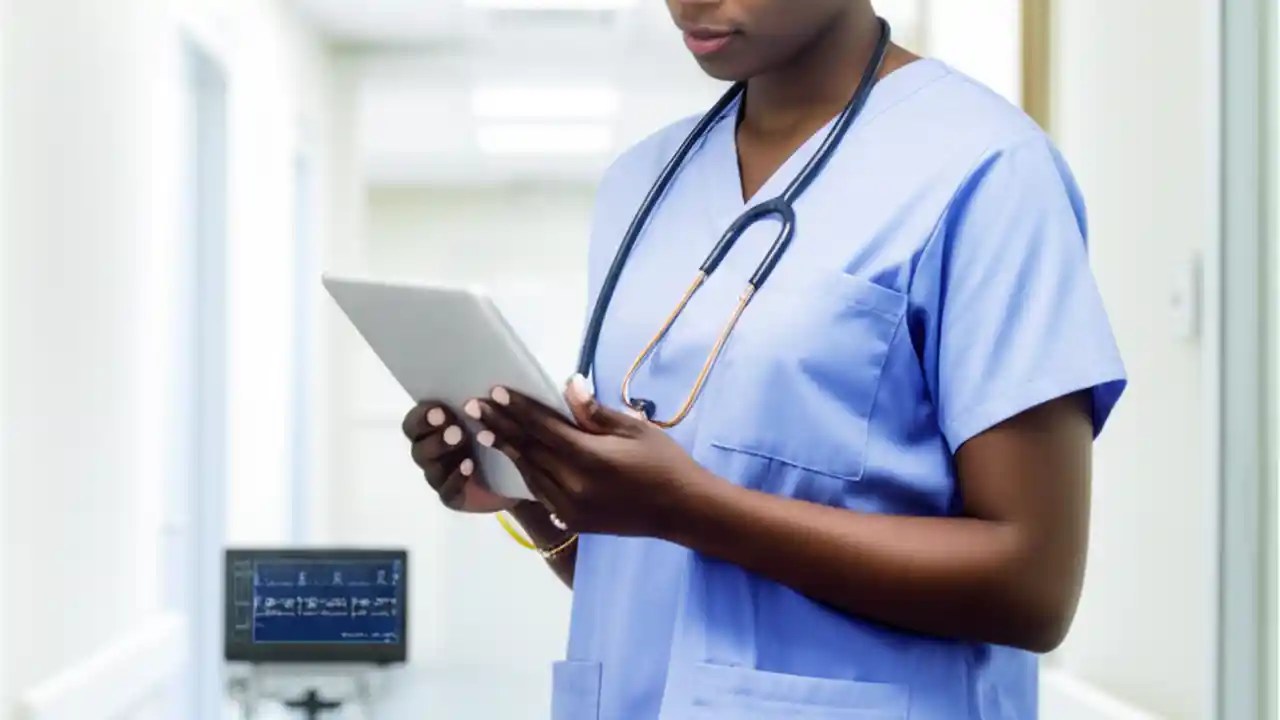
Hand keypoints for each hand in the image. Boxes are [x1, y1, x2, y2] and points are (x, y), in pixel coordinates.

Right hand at [402, 402, 517, 512]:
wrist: (515, 473)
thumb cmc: (495, 436)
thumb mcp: (488, 415)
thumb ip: (477, 403)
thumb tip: (482, 385)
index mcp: (432, 430)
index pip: (414, 422)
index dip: (423, 416)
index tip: (440, 409)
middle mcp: (430, 453)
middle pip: (417, 445)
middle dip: (433, 434)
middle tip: (454, 427)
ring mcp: (439, 477)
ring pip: (430, 467)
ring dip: (443, 450)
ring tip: (461, 438)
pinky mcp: (452, 497)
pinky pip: (448, 491)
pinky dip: (456, 478)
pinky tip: (469, 466)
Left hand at [464, 375, 718, 536]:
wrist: (682, 510)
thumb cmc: (663, 462)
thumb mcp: (635, 429)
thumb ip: (595, 412)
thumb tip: (568, 385)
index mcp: (589, 458)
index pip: (543, 428)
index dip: (518, 408)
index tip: (495, 392)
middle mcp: (573, 485)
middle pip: (529, 450)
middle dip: (501, 425)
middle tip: (474, 407)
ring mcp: (570, 507)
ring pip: (530, 473)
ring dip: (507, 449)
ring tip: (485, 430)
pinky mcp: (574, 520)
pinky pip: (541, 492)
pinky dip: (526, 473)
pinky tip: (514, 459)